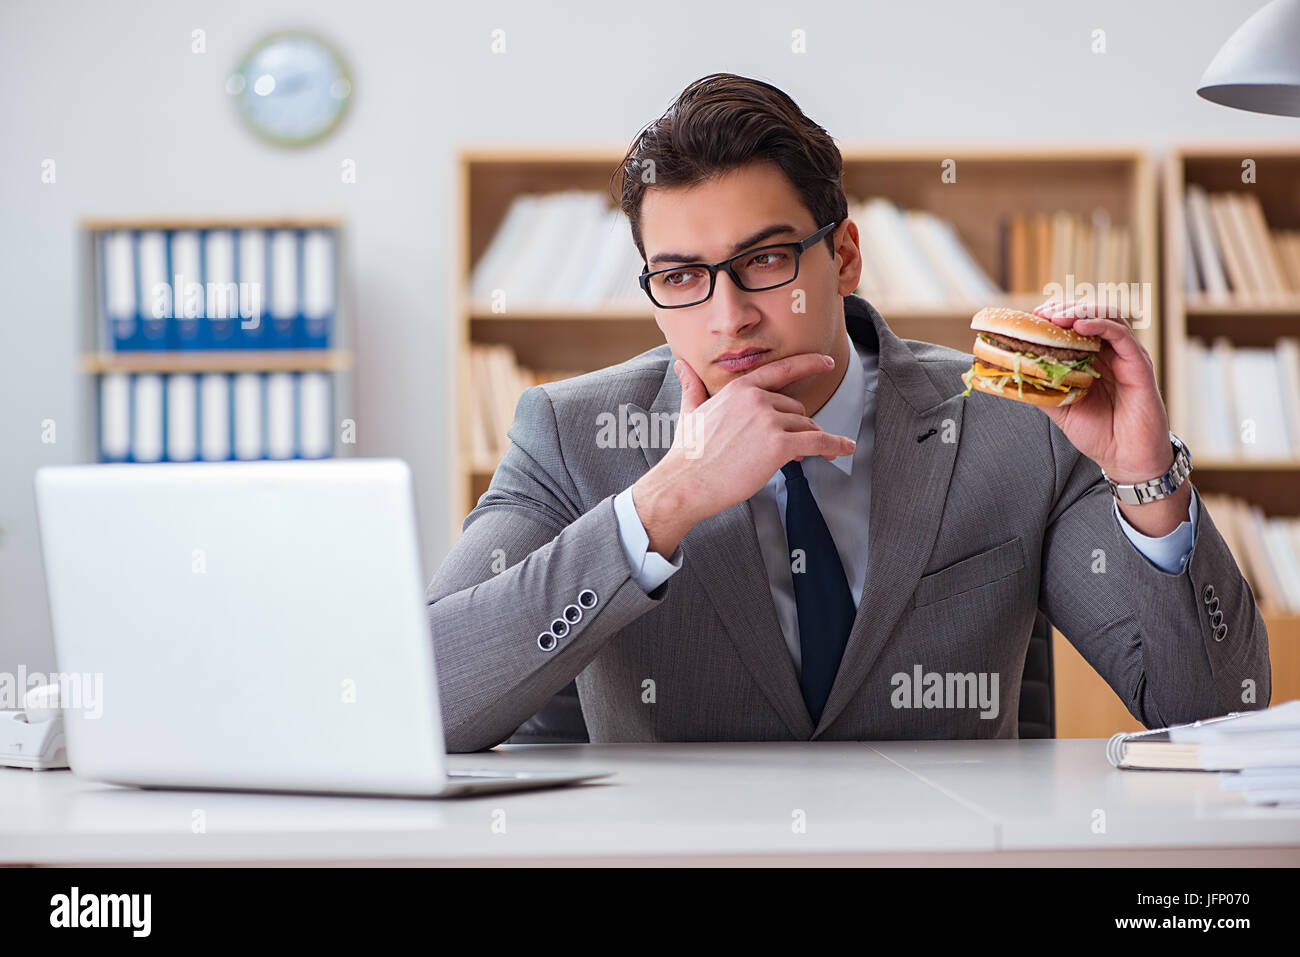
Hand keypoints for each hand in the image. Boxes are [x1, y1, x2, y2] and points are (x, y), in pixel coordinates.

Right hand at [631, 353, 856, 555]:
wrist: (685, 481)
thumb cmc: (688, 452)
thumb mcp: (691, 411)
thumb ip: (693, 386)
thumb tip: (681, 365)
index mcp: (740, 389)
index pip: (781, 370)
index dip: (808, 364)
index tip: (826, 362)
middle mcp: (757, 399)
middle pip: (796, 408)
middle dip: (797, 427)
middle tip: (791, 447)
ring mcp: (769, 421)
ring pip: (806, 426)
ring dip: (811, 441)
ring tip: (807, 456)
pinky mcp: (779, 445)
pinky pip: (817, 442)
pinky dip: (834, 446)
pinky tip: (843, 449)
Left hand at [1031, 299, 1172, 482]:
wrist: (1127, 459)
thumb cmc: (1100, 434)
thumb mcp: (1062, 409)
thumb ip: (1042, 390)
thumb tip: (1013, 377)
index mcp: (1094, 360)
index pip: (1075, 326)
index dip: (1055, 317)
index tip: (1032, 318)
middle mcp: (1112, 354)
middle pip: (1091, 315)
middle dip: (1065, 308)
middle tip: (1042, 314)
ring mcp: (1127, 357)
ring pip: (1108, 317)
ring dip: (1081, 310)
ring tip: (1058, 316)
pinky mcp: (1140, 366)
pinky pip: (1122, 336)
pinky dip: (1101, 325)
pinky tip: (1080, 325)